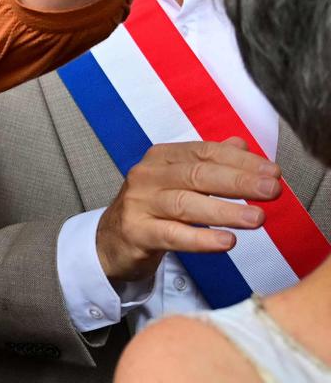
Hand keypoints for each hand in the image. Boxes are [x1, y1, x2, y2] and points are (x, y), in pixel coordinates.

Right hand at [96, 138, 280, 284]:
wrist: (112, 239)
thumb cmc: (153, 208)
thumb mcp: (177, 180)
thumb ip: (208, 162)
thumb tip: (241, 145)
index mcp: (161, 158)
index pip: (204, 152)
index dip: (240, 161)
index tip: (272, 172)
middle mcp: (147, 176)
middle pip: (197, 174)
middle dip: (239, 181)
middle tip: (272, 190)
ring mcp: (139, 203)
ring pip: (185, 204)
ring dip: (224, 211)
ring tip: (257, 218)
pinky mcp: (137, 233)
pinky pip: (172, 235)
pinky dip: (201, 239)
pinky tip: (226, 241)